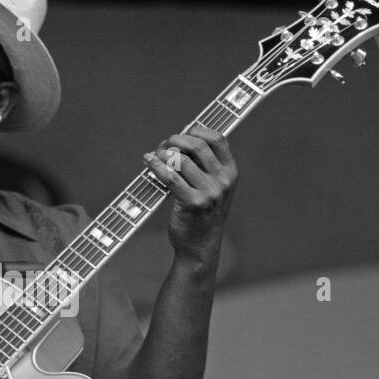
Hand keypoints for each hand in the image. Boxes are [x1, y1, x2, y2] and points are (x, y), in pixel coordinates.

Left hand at [142, 126, 237, 267]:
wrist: (201, 247)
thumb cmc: (203, 215)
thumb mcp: (214, 188)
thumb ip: (204, 166)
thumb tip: (182, 136)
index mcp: (230, 173)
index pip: (218, 139)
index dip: (198, 130)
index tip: (183, 132)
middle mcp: (223, 181)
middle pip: (197, 145)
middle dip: (176, 140)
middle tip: (164, 145)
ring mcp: (209, 193)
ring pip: (180, 160)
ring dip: (162, 153)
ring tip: (154, 156)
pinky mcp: (192, 203)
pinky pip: (170, 177)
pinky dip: (156, 166)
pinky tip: (148, 161)